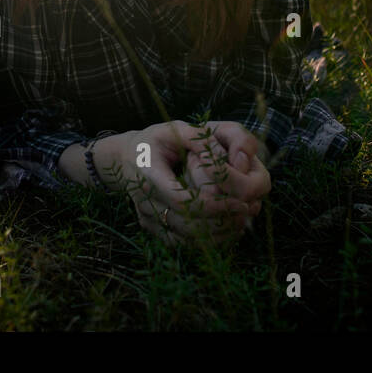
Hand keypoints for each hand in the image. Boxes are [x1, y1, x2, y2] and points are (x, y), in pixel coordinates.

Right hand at [116, 121, 257, 246]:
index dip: (214, 206)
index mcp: (149, 173)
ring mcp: (146, 217)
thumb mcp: (175, 129)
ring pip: (183, 239)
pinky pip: (178, 243)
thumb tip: (225, 157)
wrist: (125, 157)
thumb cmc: (154, 140)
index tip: (240, 202)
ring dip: (215, 236)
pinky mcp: (151, 227)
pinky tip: (223, 231)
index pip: (183, 200)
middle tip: (246, 214)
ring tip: (239, 223)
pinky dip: (203, 241)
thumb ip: (200, 140)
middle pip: (186, 224)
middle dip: (220, 223)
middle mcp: (144, 200)